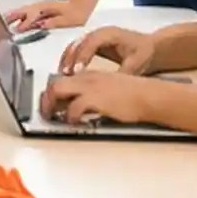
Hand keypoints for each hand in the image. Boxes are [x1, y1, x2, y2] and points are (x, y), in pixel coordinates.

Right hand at [5, 0, 92, 32]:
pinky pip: (28, 15)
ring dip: (14, 16)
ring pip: (24, 12)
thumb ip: (53, 22)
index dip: (24, 23)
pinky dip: (20, 18)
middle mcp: (41, 8)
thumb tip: (40, 25)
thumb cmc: (76, 14)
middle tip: (1, 22)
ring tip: (4, 22)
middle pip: (23, 11)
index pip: (31, 15)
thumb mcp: (67, 20)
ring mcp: (41, 9)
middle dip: (12, 16)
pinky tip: (18, 24)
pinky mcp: (42, 12)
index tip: (16, 29)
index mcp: (47, 9)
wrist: (81, 6)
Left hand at [39, 71, 156, 125]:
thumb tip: (81, 106)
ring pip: (58, 90)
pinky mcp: (95, 99)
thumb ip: (94, 94)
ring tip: (54, 117)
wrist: (149, 95)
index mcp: (90, 75)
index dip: (54, 93)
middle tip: (47, 112)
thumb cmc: (135, 95)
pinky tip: (73, 122)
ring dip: (52, 105)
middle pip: (55, 83)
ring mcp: (90, 87)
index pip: (64, 80)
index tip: (52, 103)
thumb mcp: (110, 89)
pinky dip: (69, 116)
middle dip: (47, 98)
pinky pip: (73, 106)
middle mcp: (86, 78)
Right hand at [59, 26, 156, 75]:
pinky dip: (69, 59)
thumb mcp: (137, 62)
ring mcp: (93, 36)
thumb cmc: (143, 52)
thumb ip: (124, 71)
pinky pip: (76, 49)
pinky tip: (66, 71)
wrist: (147, 46)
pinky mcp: (90, 43)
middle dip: (70, 58)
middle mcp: (99, 32)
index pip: (92, 42)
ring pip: (75, 45)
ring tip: (62, 74)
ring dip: (67, 59)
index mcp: (110, 33)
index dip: (83, 56)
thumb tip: (111, 82)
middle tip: (65, 74)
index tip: (77, 71)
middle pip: (79, 42)